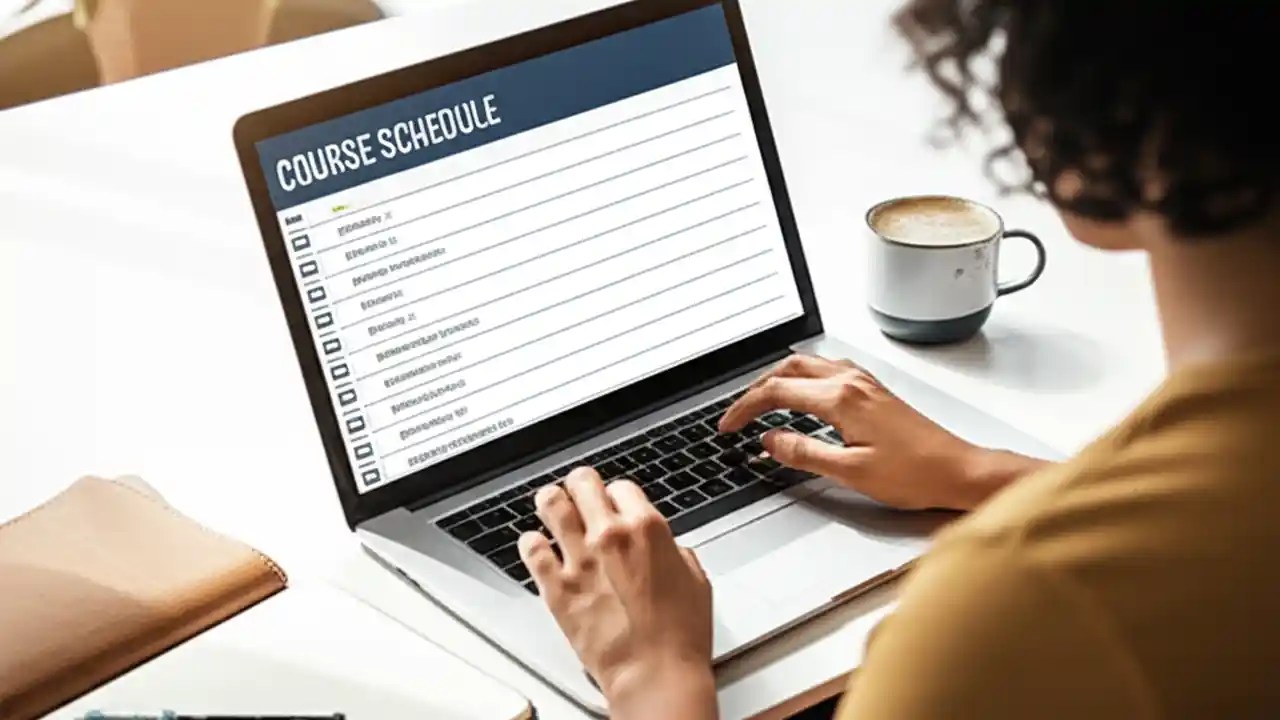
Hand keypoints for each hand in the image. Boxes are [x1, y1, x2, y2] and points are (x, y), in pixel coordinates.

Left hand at [519, 469, 716, 719]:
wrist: (654, 674)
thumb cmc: (678, 636)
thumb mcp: (695, 580)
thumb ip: (673, 553)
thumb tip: (664, 549)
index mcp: (647, 528)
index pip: (621, 486)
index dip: (619, 496)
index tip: (616, 506)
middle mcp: (610, 535)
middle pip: (582, 482)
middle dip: (582, 486)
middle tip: (581, 494)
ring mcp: (579, 559)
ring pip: (551, 503)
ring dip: (552, 503)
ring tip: (553, 508)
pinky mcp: (556, 587)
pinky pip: (531, 548)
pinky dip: (532, 543)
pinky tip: (538, 546)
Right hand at [719, 354, 1043, 510]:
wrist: (958, 471)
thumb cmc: (915, 473)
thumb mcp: (850, 472)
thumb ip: (804, 453)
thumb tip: (771, 441)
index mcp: (841, 398)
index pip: (777, 392)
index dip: (745, 408)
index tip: (729, 426)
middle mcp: (852, 383)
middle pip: (789, 369)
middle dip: (757, 389)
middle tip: (739, 414)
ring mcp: (865, 384)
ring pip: (809, 365)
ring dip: (779, 379)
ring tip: (762, 402)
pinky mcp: (875, 392)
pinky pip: (828, 371)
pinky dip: (803, 379)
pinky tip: (802, 396)